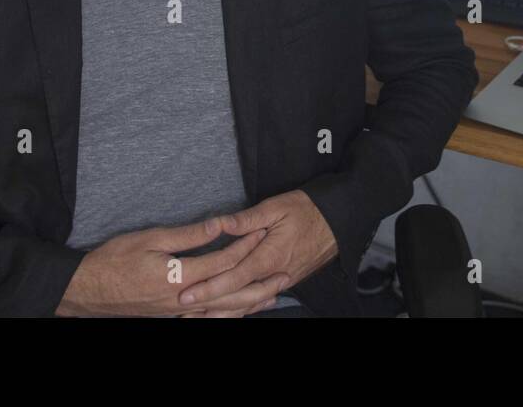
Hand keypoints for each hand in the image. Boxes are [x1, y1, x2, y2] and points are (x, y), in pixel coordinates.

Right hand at [56, 216, 270, 316]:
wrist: (85, 290)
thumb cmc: (113, 260)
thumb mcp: (150, 239)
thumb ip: (188, 235)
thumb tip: (219, 224)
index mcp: (179, 277)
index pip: (223, 261)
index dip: (246, 246)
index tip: (263, 233)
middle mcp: (182, 300)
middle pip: (230, 292)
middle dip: (259, 283)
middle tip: (284, 273)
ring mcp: (176, 314)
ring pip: (221, 311)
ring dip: (249, 303)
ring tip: (273, 296)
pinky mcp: (170, 319)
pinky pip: (206, 321)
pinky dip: (227, 316)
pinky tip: (239, 312)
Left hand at [176, 190, 338, 317]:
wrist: (339, 220)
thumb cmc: (307, 209)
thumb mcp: (276, 207)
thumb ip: (247, 220)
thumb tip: (221, 224)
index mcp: (270, 255)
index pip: (234, 277)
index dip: (208, 288)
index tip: (186, 293)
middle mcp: (276, 273)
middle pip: (238, 296)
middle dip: (209, 304)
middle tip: (183, 309)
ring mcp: (282, 280)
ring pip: (249, 302)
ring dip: (224, 310)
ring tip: (199, 315)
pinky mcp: (287, 280)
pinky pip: (261, 299)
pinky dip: (243, 307)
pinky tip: (229, 311)